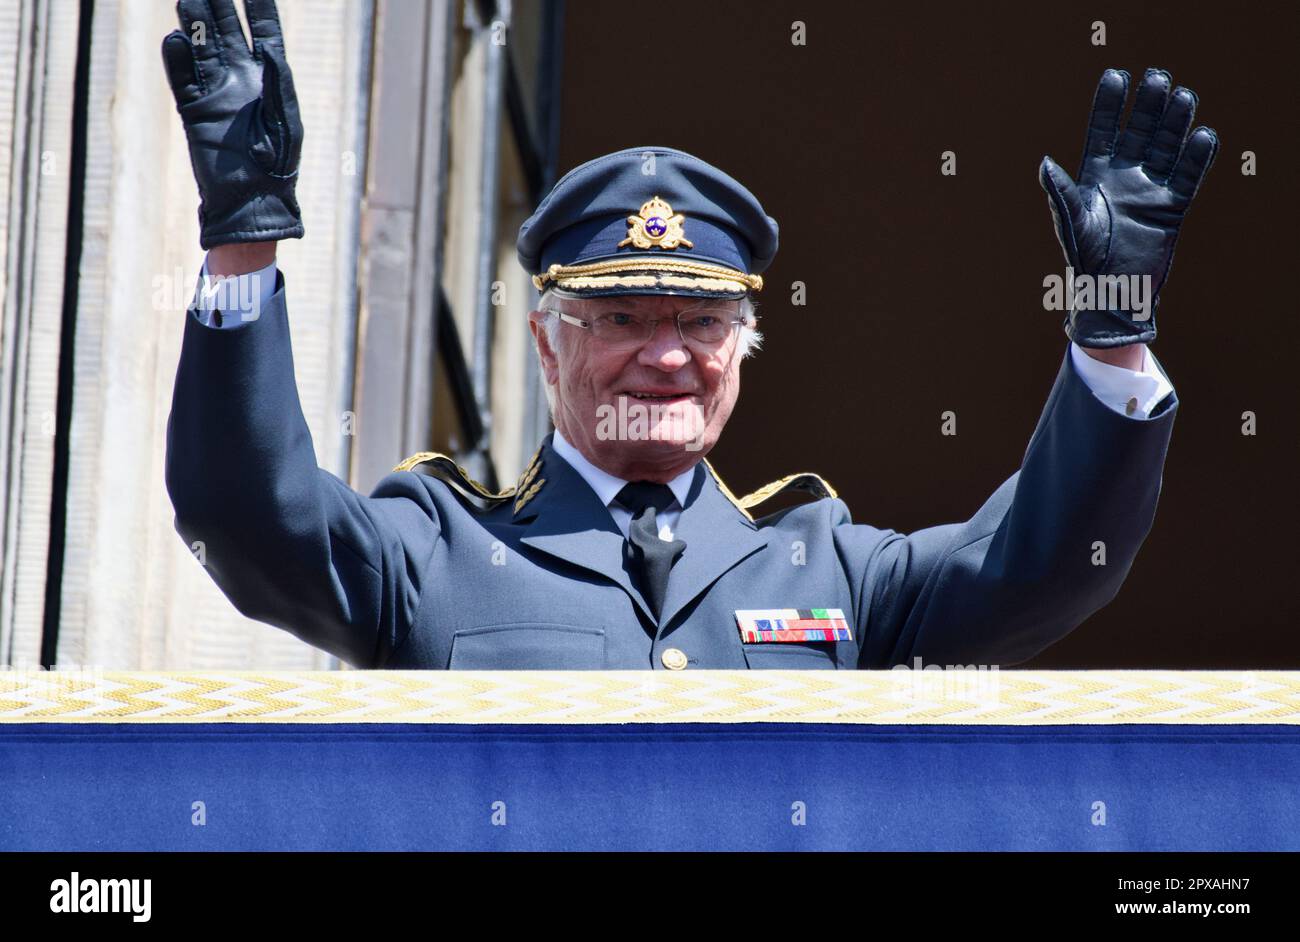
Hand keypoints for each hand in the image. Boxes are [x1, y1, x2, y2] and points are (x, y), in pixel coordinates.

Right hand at [161, 0, 303, 248]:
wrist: (250, 200)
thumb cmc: (278, 166)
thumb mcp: (286, 125)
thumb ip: (278, 86)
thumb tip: (270, 51)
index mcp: (270, 80)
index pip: (264, 32)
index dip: (258, 7)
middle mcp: (242, 79)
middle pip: (227, 31)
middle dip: (218, 5)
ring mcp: (216, 92)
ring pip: (201, 47)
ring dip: (194, 23)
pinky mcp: (194, 109)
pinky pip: (182, 78)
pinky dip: (177, 59)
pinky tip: (175, 39)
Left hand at [1039, 68, 1217, 347]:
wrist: (1110, 293)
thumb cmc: (1083, 259)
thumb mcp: (1071, 223)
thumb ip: (1061, 192)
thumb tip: (1044, 162)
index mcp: (1095, 176)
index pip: (1104, 130)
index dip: (1109, 104)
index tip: (1117, 75)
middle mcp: (1124, 177)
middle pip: (1139, 132)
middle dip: (1148, 105)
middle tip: (1157, 77)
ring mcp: (1149, 190)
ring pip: (1166, 147)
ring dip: (1175, 123)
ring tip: (1184, 96)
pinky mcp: (1171, 208)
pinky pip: (1188, 177)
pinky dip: (1197, 157)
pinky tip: (1204, 135)